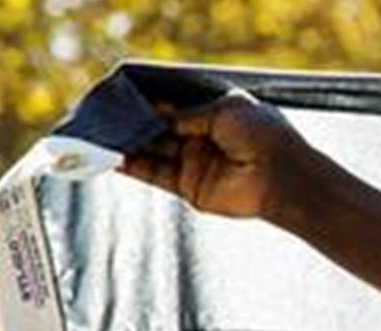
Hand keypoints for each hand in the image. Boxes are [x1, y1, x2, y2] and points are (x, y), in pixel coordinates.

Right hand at [117, 90, 308, 221]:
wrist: (283, 177)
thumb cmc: (263, 136)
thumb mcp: (224, 111)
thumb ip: (188, 113)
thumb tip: (158, 115)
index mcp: (212, 115)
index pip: (172, 106)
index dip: (147, 101)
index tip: (120, 94)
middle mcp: (200, 139)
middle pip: (156, 129)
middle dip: (131, 122)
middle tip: (101, 114)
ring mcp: (194, 164)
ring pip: (150, 152)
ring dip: (125, 144)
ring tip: (97, 135)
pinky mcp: (189, 187)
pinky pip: (154, 175)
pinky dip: (132, 167)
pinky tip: (111, 157)